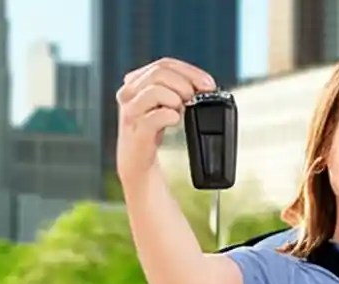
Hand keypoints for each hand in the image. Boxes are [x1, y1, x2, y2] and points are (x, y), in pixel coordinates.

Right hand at [114, 58, 216, 186]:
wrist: (137, 164)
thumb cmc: (152, 132)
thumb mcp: (163, 104)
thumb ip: (177, 89)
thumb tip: (205, 85)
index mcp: (136, 82)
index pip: (165, 64)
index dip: (190, 71)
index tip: (209, 85)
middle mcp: (129, 93)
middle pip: (159, 72)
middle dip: (185, 83)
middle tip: (195, 98)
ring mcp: (130, 111)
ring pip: (155, 89)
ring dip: (176, 98)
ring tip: (182, 110)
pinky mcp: (136, 130)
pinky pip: (156, 116)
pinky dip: (171, 116)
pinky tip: (175, 120)